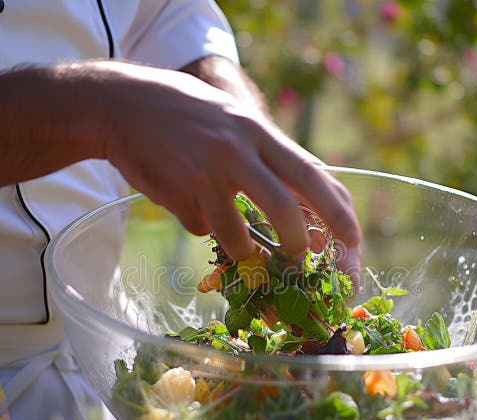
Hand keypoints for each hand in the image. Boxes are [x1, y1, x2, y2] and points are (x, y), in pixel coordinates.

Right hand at [88, 61, 360, 264]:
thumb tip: (297, 195)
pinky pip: (202, 228)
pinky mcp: (180, 194)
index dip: (338, 210)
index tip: (354, 238)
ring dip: (242, 249)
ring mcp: (208, 174)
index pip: (311, 174)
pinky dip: (202, 227)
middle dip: (299, 242)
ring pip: (240, 235)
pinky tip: (187, 203)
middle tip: (302, 258)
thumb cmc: (183, 112)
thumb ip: (262, 153)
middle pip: (285, 207)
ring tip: (237, 246)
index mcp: (258, 131)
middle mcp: (238, 151)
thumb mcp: (233, 119)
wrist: (122, 103)